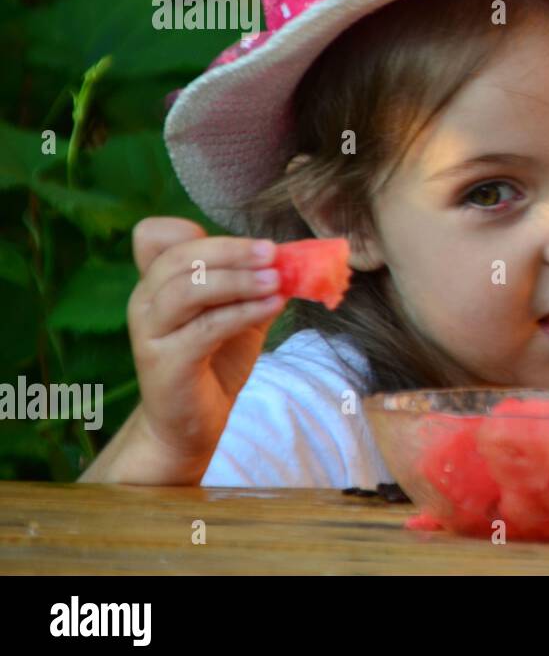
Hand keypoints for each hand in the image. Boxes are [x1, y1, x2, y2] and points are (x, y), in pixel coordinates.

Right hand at [115, 216, 284, 483]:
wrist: (192, 422)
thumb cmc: (215, 361)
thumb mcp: (239, 313)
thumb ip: (258, 284)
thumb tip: (297, 258)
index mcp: (158, 282)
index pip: (156, 236)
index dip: (197, 233)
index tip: (249, 244)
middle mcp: (145, 301)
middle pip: (180, 258)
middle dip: (231, 251)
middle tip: (273, 253)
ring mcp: (151, 332)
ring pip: (187, 289)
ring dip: (237, 280)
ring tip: (277, 280)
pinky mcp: (164, 362)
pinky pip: (205, 327)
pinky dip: (242, 312)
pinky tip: (273, 306)